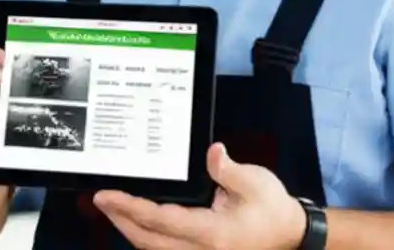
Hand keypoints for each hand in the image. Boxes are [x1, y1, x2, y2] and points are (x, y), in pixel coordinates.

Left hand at [93, 143, 307, 249]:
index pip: (161, 222)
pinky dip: (147, 237)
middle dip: (121, 221)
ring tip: (112, 210)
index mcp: (213, 235)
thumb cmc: (274, 209)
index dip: (130, 209)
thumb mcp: (256, 182)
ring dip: (131, 231)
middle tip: (100, 201)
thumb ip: (229, 169)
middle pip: (149, 242)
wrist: (292, 236)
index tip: (106, 196)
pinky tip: (136, 223)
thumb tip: (212, 152)